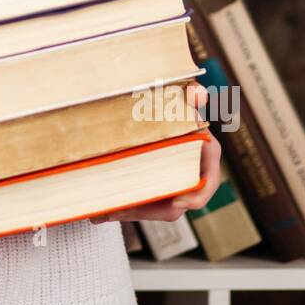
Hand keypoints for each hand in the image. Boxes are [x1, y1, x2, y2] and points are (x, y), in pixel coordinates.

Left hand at [90, 82, 220, 225]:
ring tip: (98, 212)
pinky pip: (141, 207)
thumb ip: (190, 92)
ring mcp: (173, 187)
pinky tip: (97, 212)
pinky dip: (121, 209)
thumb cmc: (172, 103)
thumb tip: (197, 92)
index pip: (207, 184)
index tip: (178, 202)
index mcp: (206, 155)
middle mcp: (192, 176)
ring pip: (153, 210)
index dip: (196, 197)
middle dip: (144, 211)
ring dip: (127, 212)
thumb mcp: (179, 96)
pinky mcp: (155, 192)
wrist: (156, 111)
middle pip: (172, 206)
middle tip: (116, 209)